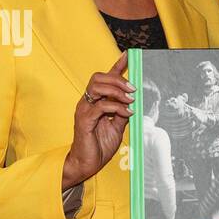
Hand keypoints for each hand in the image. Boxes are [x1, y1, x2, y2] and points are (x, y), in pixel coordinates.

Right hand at [62, 53, 132, 188]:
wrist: (87, 163)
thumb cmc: (99, 145)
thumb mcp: (117, 127)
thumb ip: (122, 113)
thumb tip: (134, 102)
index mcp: (95, 102)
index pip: (105, 78)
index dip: (116, 66)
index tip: (128, 55)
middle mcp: (87, 102)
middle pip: (99, 78)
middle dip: (118, 79)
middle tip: (133, 89)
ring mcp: (84, 110)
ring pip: (97, 87)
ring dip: (116, 91)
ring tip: (130, 100)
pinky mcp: (84, 120)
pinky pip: (101, 107)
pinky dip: (116, 107)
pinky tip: (127, 113)